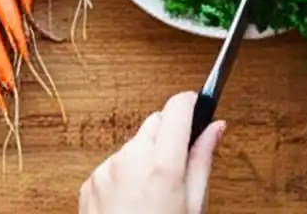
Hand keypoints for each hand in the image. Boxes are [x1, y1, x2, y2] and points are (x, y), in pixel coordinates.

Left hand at [79, 92, 225, 213]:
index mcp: (163, 166)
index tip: (196, 103)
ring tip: (153, 192)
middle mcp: (131, 161)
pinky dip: (124, 174)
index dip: (189, 102)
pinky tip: (132, 201)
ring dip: (145, 156)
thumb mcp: (194, 206)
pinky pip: (112, 164)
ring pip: (132, 144)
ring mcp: (107, 170)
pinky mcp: (90, 182)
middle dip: (168, 134)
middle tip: (179, 164)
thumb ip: (203, 160)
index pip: (176, 109)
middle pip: (154, 122)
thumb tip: (216, 128)